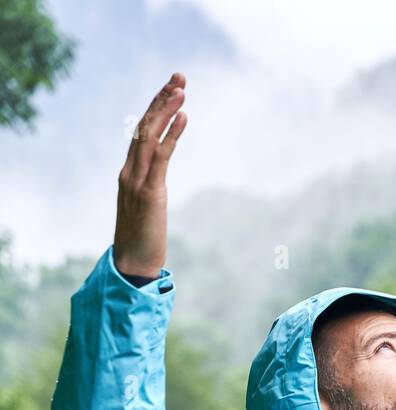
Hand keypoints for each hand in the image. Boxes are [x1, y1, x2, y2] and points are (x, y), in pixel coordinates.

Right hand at [113, 72, 186, 278]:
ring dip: (166, 109)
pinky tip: (184, 117)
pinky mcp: (149, 192)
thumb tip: (158, 182)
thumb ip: (151, 188)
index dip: (156, 108)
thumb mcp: (146, 208)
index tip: (171, 88)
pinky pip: (161, 157)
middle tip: (179, 76)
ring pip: (149, 135)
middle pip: (143, 126)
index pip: (140, 132)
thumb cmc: (143, 240)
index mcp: (128, 172)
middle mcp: (129, 171)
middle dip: (161, 98)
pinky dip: (172, 134)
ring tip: (182, 88)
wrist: (133, 265)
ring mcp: (137, 180)